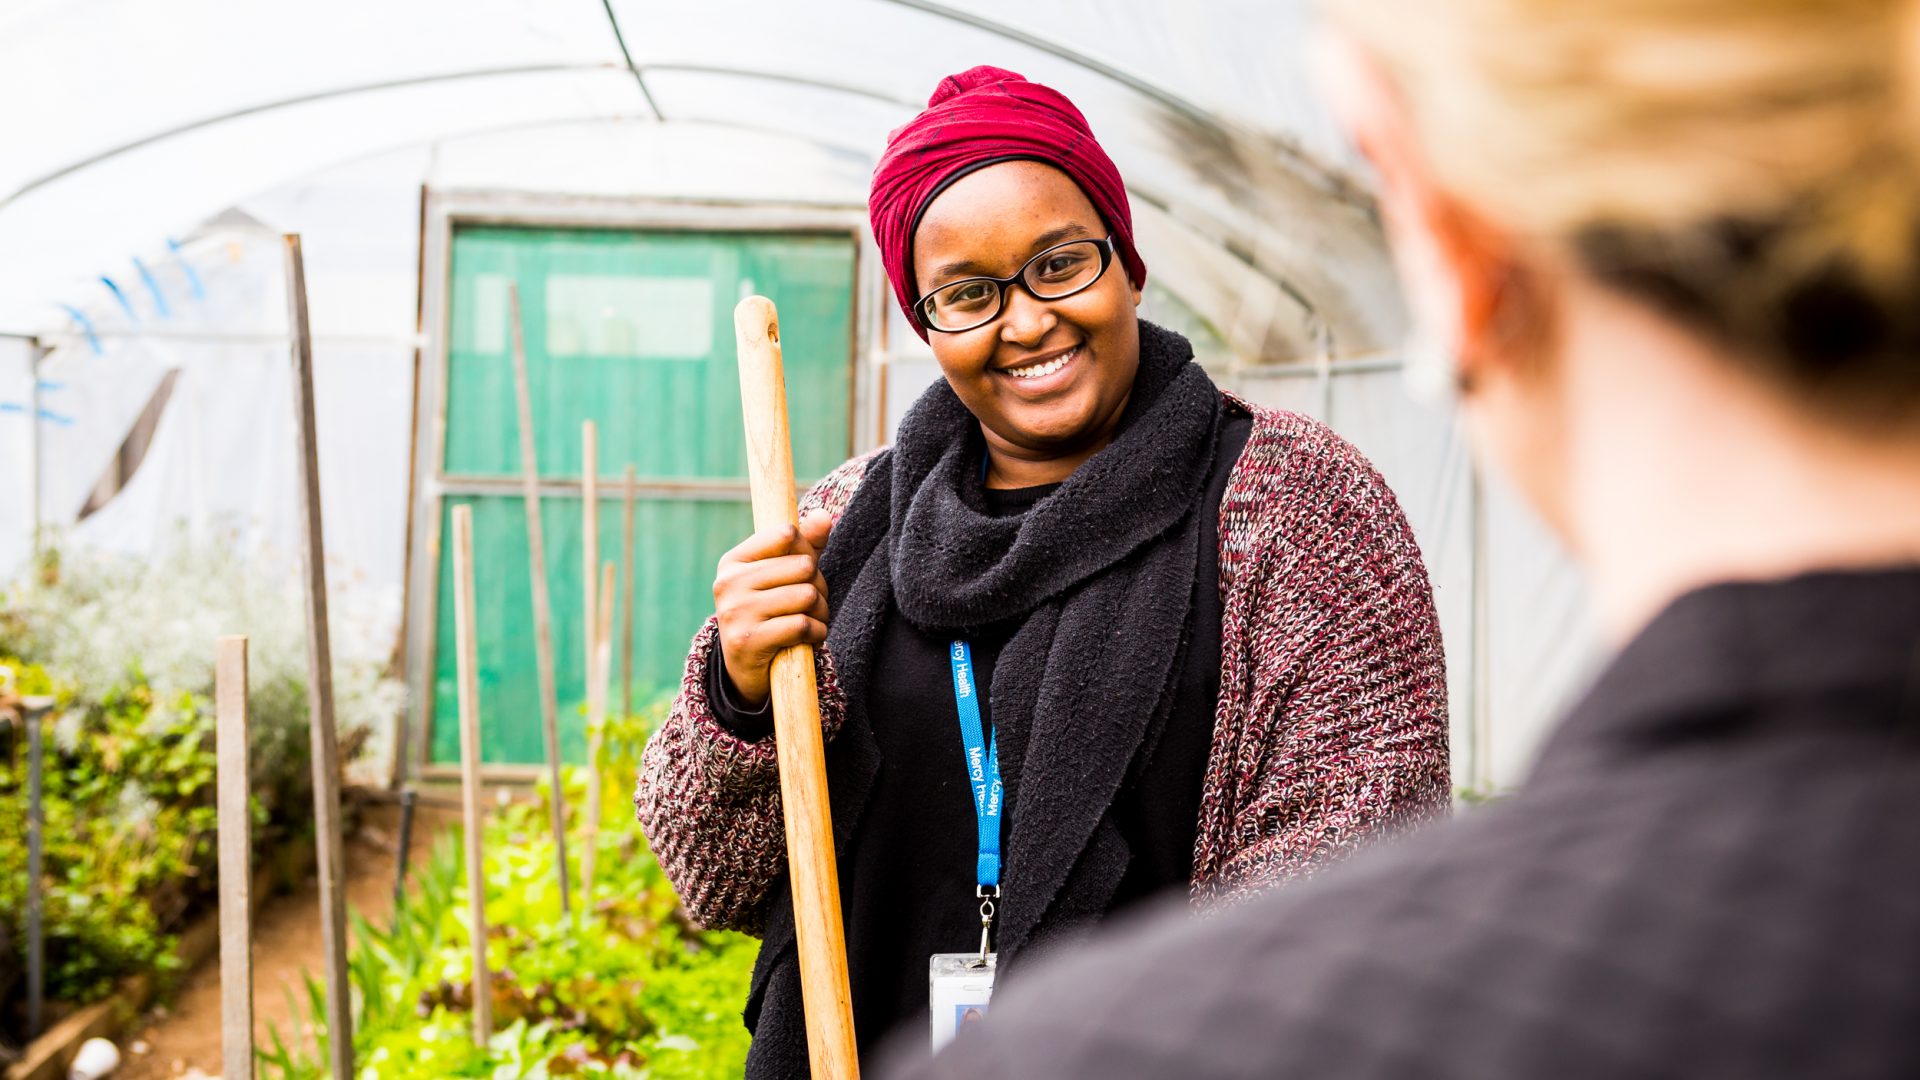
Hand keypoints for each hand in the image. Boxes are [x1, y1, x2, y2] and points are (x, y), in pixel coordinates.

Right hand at [712, 510, 833, 707]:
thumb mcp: (781, 577)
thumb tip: (824, 516)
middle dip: (819, 586)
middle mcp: (729, 583)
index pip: (787, 534)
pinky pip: (802, 625)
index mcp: (733, 561)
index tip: (803, 572)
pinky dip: (817, 633)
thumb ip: (804, 545)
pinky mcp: (748, 640)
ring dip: (821, 612)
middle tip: (812, 603)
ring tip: (812, 620)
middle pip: (804, 566)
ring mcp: (736, 611)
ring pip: (807, 596)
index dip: (808, 552)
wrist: (745, 668)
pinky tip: (810, 638)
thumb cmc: (768, 613)